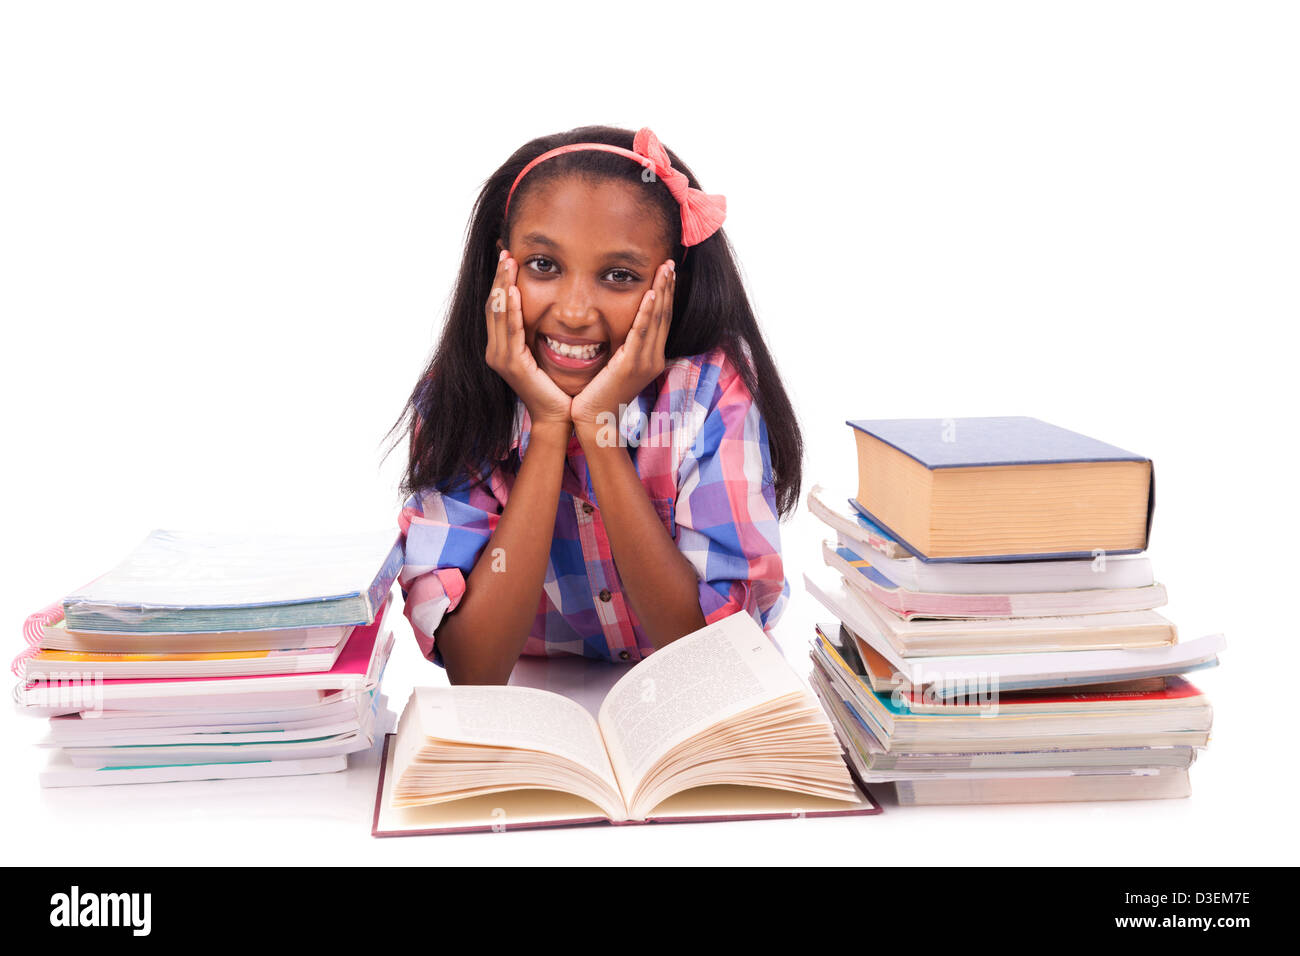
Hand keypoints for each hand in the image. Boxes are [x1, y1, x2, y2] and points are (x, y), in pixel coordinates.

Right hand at [484, 249, 571, 427]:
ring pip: (499, 314)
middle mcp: (496, 352)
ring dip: (504, 286)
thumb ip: (537, 331)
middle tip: (505, 252)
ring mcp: (501, 359)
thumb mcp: (543, 352)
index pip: (498, 307)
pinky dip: (513, 311)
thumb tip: (545, 306)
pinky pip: (511, 332)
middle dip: (499, 278)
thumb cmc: (556, 386)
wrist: (558, 416)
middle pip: (494, 306)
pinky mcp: (513, 366)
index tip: (507, 257)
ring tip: (509, 264)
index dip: (501, 282)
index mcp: (501, 348)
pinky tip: (515, 292)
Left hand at [571, 259, 674, 428]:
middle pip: (664, 315)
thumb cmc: (599, 395)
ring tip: (665, 270)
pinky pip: (640, 333)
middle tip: (669, 263)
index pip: (661, 320)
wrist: (595, 421)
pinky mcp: (630, 365)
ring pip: (656, 320)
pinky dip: (646, 312)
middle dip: (667, 287)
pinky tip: (651, 294)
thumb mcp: (616, 367)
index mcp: (651, 358)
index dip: (665, 295)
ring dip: (661, 292)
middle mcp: (653, 359)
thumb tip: (622, 333)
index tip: (667, 273)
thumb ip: (623, 349)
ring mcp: (644, 362)